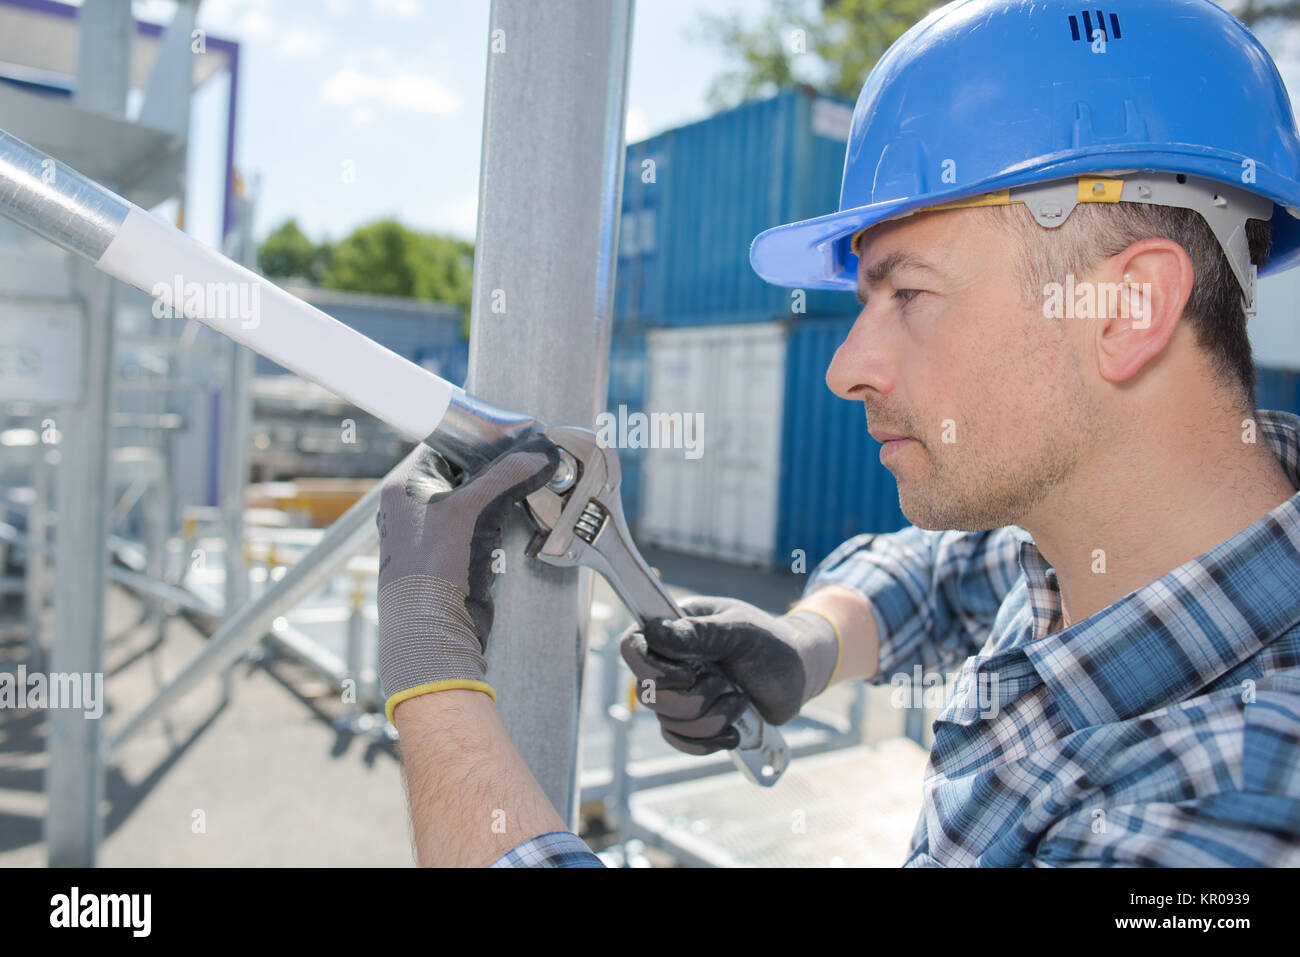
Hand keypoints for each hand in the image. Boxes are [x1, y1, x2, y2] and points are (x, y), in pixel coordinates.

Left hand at [376, 435, 558, 723]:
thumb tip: (539, 452)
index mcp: (403, 487)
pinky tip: (519, 515)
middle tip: (527, 458)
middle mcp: (413, 506)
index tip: (511, 434)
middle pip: (462, 472)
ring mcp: (431, 532)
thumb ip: (505, 475)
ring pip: (473, 499)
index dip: (477, 439)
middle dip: (496, 468)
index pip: (443, 446)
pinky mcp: (451, 555)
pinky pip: (478, 526)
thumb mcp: (469, 509)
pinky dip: (498, 520)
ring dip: (500, 496)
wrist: (431, 630)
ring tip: (529, 484)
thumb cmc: (432, 568)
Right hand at [618, 596, 840, 754]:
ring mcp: (680, 692)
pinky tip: (734, 731)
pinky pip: (681, 741)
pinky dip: (709, 741)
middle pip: (647, 695)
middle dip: (693, 698)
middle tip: (725, 682)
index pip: (632, 646)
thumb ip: (699, 634)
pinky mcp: (694, 720)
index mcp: (675, 628)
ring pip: (668, 722)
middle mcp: (670, 661)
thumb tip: (655, 633)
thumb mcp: (740, 632)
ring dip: (711, 718)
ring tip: (740, 700)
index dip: (650, 667)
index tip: (689, 673)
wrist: (799, 675)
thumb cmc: (771, 644)